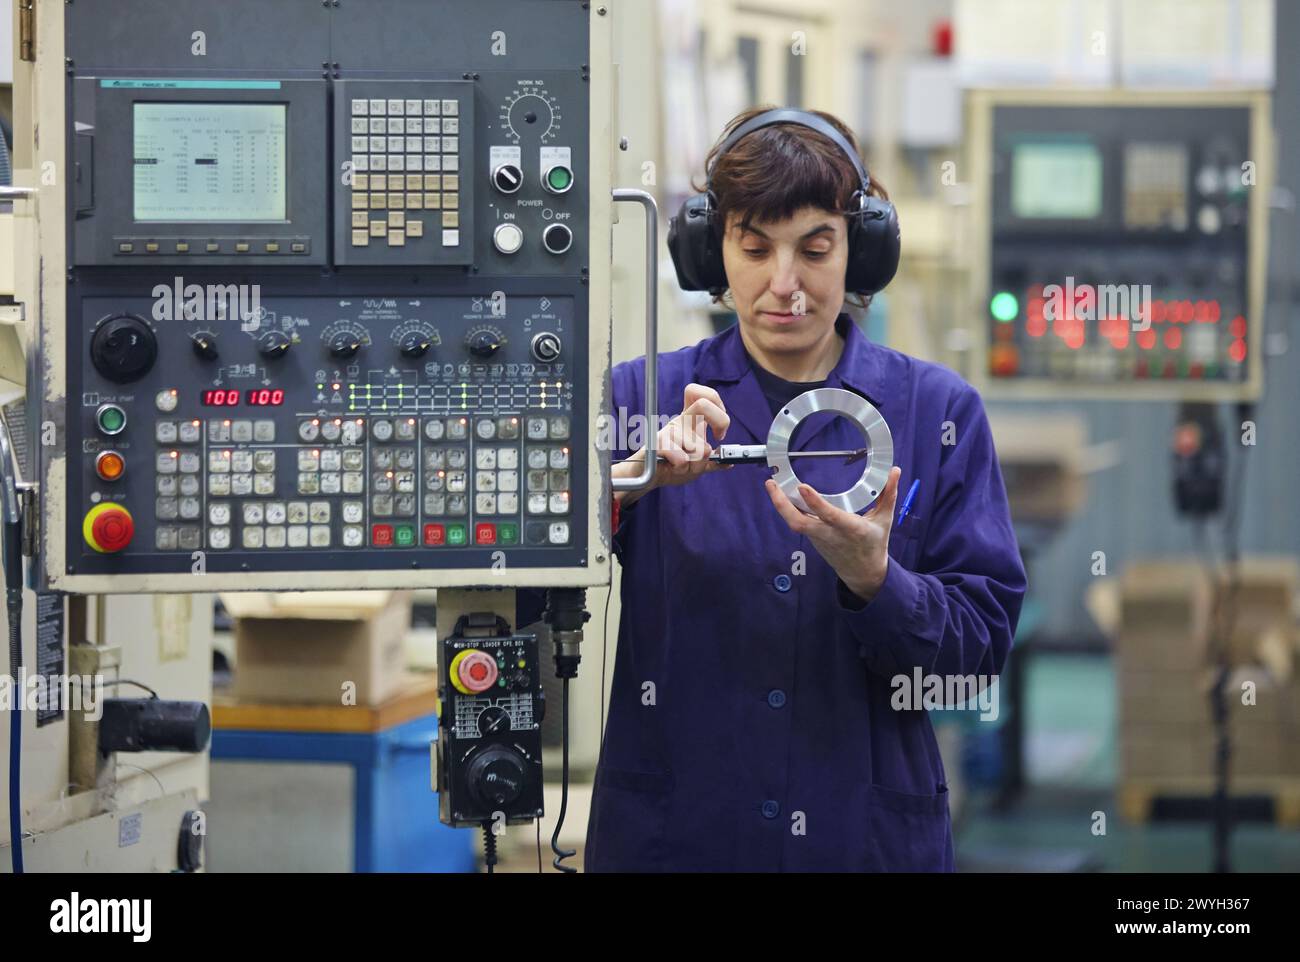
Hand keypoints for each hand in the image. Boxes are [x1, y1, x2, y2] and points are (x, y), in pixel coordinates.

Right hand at [614, 383, 731, 506]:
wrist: (646, 477)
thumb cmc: (671, 468)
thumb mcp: (696, 465)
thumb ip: (712, 462)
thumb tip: (729, 462)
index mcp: (690, 420)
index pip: (705, 395)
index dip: (719, 407)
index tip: (719, 432)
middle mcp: (680, 420)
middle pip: (703, 405)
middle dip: (720, 422)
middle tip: (716, 440)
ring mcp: (669, 430)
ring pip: (700, 447)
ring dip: (695, 465)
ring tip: (683, 467)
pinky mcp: (658, 442)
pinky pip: (682, 458)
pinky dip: (682, 469)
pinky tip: (673, 468)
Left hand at [764, 465, 902, 602]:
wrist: (863, 573)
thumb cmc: (874, 544)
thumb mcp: (885, 520)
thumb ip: (888, 494)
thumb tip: (895, 470)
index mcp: (851, 529)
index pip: (830, 516)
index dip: (815, 502)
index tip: (803, 486)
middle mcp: (831, 534)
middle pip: (799, 522)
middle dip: (782, 504)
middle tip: (772, 483)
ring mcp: (819, 538)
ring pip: (794, 523)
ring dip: (781, 505)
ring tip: (772, 485)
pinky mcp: (813, 539)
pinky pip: (797, 523)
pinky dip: (787, 509)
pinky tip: (782, 494)